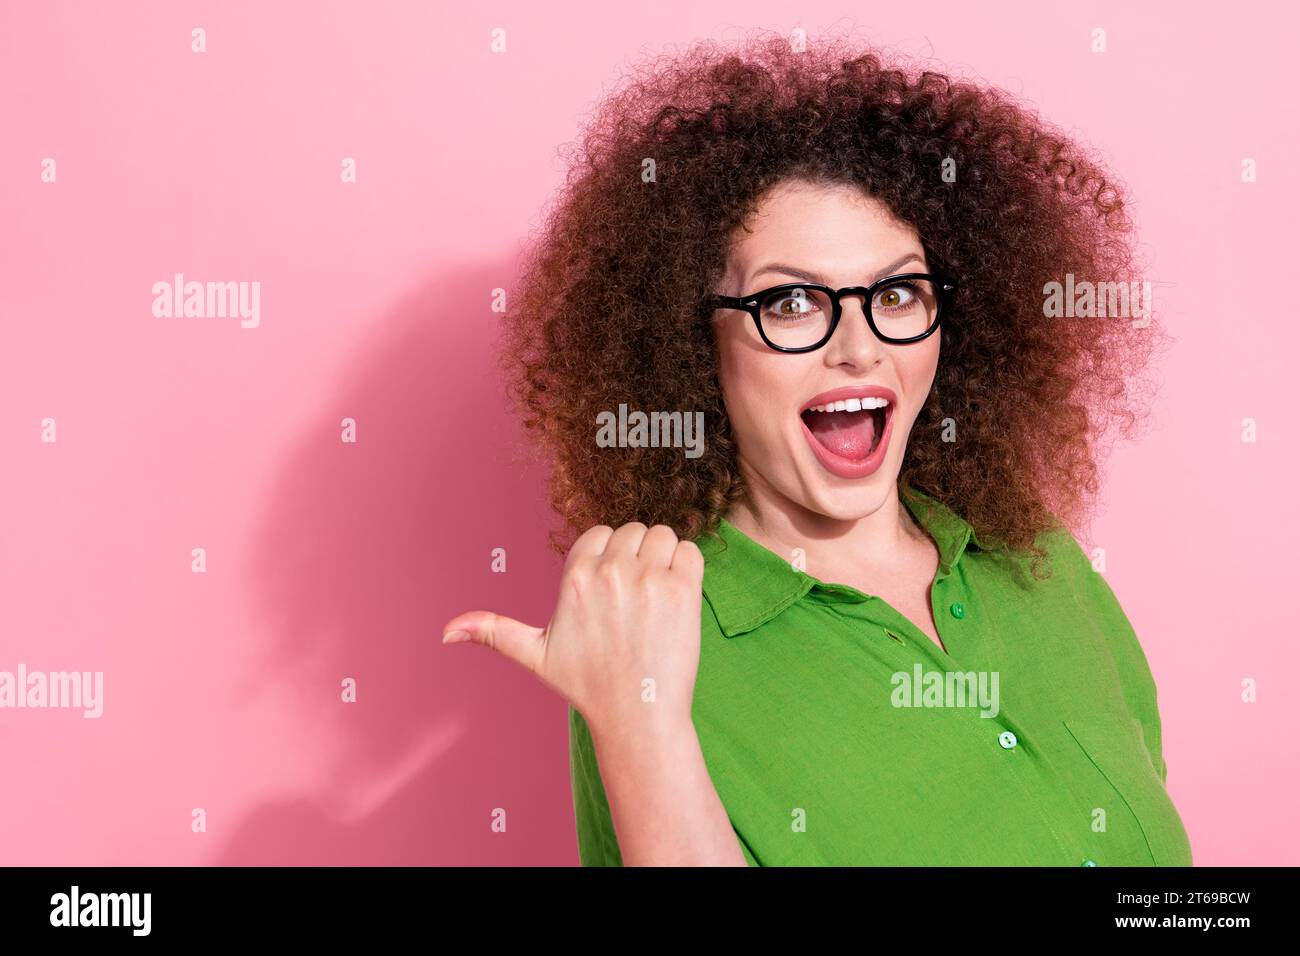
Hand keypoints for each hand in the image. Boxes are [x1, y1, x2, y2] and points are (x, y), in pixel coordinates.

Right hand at [440, 523, 705, 732]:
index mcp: (575, 578)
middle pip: (634, 531)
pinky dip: (688, 566)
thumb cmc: (588, 685)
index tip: (612, 591)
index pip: (600, 533)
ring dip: (664, 558)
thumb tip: (446, 632)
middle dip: (637, 557)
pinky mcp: (682, 592)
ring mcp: (649, 580)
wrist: (637, 715)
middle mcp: (610, 572)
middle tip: (637, 600)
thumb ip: (493, 631)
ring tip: (657, 597)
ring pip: (663, 535)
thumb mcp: (535, 654)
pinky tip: (677, 597)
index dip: (608, 557)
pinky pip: (691, 550)